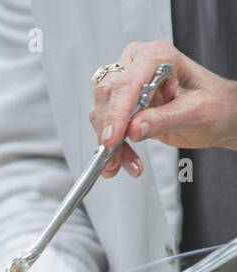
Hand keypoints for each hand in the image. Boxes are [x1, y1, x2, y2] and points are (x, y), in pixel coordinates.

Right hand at [91, 40, 236, 179]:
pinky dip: (112, 148)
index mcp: (159, 56)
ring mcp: (128, 85)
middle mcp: (138, 66)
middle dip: (109, 131)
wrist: (220, 115)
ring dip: (110, 144)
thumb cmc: (217, 104)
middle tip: (114, 157)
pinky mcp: (122, 105)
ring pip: (101, 115)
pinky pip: (105, 127)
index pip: (127, 82)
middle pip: (107, 96)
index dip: (116, 112)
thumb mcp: (197, 111)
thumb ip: (165, 119)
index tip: (112, 139)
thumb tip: (133, 129)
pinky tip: (123, 160)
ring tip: (124, 164)